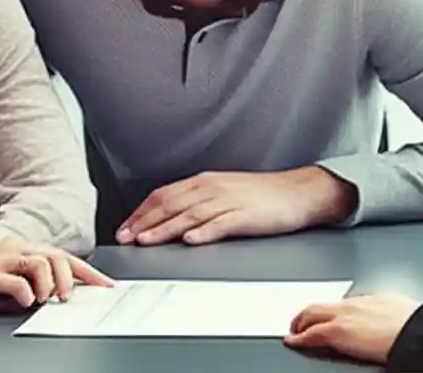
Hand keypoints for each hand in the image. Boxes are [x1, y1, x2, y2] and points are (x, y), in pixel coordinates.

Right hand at [0, 235, 115, 309]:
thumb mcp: (14, 279)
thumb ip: (37, 280)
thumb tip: (66, 291)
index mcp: (25, 248)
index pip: (63, 257)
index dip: (87, 271)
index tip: (105, 285)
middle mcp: (16, 247)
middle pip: (55, 255)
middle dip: (69, 277)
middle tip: (68, 297)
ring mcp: (1, 258)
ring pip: (38, 262)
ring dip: (48, 283)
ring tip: (47, 299)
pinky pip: (13, 280)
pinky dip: (24, 292)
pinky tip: (26, 301)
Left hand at [116, 167, 356, 246]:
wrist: (298, 192)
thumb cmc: (262, 194)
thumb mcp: (224, 191)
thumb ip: (197, 201)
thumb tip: (169, 216)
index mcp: (204, 181)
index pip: (164, 195)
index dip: (141, 212)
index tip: (125, 228)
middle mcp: (212, 188)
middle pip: (171, 205)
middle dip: (145, 223)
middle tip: (126, 238)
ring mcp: (229, 201)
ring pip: (190, 215)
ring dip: (165, 229)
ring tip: (147, 241)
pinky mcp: (246, 216)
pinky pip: (221, 224)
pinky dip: (204, 232)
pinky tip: (191, 240)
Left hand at [284, 294, 419, 364]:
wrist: (418, 332)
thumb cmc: (419, 326)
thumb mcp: (409, 315)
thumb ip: (398, 316)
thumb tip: (405, 324)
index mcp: (377, 299)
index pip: (349, 302)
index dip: (337, 310)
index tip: (335, 315)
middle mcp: (358, 303)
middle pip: (326, 303)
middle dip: (311, 312)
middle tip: (303, 320)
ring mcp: (345, 315)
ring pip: (313, 313)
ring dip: (301, 321)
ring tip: (296, 329)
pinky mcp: (337, 330)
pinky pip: (311, 333)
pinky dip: (299, 337)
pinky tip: (293, 341)